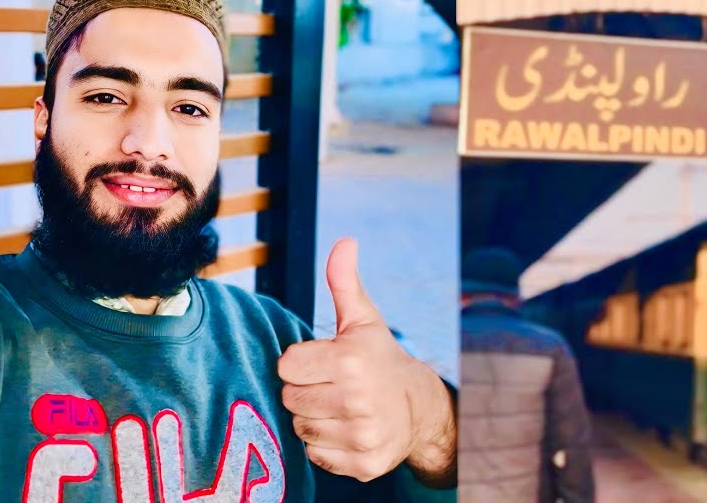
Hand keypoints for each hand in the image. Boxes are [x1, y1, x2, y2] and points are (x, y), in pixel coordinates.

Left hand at [278, 238, 456, 485]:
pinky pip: (315, 455)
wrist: (419, 408)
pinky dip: (325, 445)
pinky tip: (345, 428)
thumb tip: (344, 242)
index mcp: (351, 360)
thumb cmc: (380, 359)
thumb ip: (344, 282)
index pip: (286, 366)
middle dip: (305, 390)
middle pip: (290, 399)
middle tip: (331, 385)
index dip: (300, 363)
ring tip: (339, 407)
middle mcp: (356, 399)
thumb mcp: (363, 320)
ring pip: (300, 429)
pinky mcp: (361, 464)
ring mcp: (360, 434)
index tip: (322, 362)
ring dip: (313, 418)